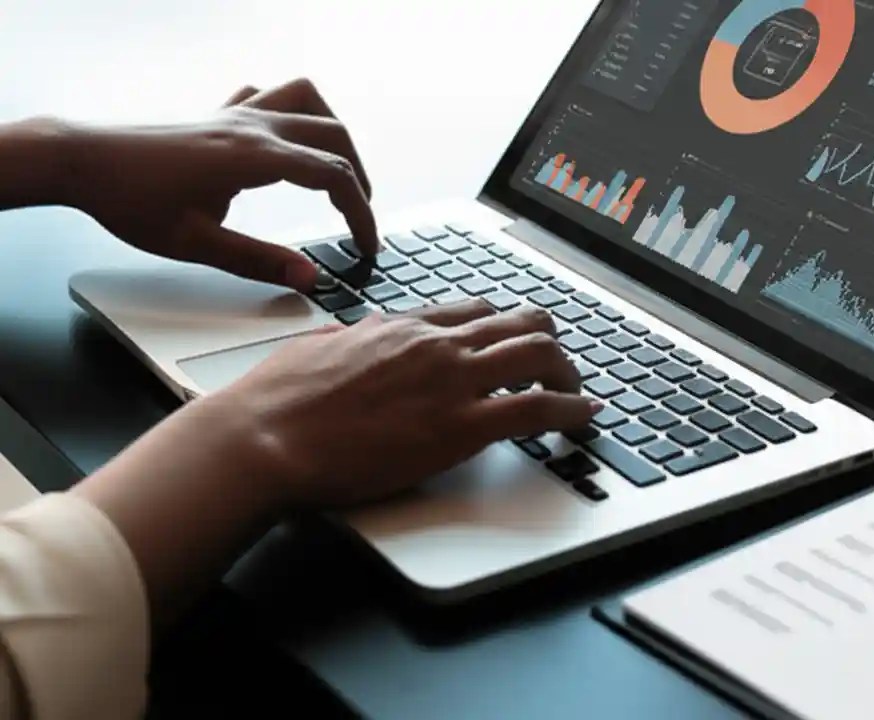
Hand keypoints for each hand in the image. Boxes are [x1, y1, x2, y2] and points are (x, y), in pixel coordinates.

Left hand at [64, 78, 374, 291]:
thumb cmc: (131, 200)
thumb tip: (310, 278)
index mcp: (253, 157)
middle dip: (359, 176)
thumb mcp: (197, 245)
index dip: (361, 213)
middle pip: (333, 135)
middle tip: (359, 217)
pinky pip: (267, 96)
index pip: (333, 176)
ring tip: (338, 168)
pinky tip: (285, 138)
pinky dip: (290, 112)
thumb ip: (259, 262)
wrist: (81, 162)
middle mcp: (251, 126)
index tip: (365, 244)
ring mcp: (235, 114)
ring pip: (307, 100)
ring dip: (333, 131)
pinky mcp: (217, 115)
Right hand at [208, 301, 599, 507]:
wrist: (261, 438)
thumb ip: (351, 341)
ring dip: (567, 372)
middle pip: (519, 322)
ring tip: (576, 391)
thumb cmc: (275, 402)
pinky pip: (536, 407)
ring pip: (538, 353)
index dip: (504, 328)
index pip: (475, 311)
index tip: (514, 342)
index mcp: (402, 326)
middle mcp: (435, 344)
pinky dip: (570, 410)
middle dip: (547, 342)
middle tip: (556, 366)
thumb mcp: (317, 349)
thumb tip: (356, 338)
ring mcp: (451, 382)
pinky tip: (583, 418)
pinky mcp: (459, 427)